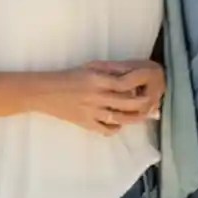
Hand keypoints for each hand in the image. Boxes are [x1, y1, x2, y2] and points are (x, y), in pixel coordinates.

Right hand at [31, 63, 153, 135]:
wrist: (45, 92)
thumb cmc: (68, 76)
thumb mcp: (89, 67)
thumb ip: (110, 70)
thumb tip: (130, 73)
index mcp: (96, 79)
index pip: (124, 83)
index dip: (138, 85)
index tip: (147, 85)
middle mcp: (96, 96)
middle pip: (127, 103)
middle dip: (143, 103)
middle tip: (152, 102)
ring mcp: (91, 112)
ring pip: (120, 118)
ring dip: (135, 118)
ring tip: (144, 115)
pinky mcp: (86, 123)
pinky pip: (106, 129)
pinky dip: (117, 127)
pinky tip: (120, 123)